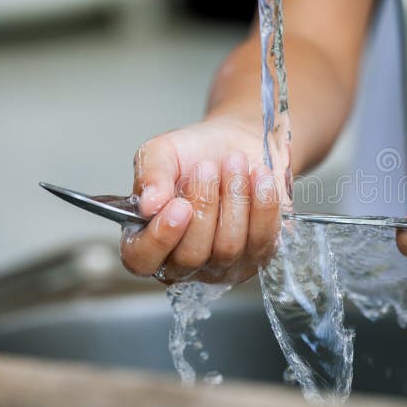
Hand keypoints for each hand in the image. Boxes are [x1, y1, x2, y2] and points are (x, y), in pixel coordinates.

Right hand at [119, 117, 281, 283]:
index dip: (160, 238)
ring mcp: (223, 264)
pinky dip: (263, 203)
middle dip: (204, 205)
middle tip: (207, 166)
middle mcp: (184, 260)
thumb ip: (150, 175)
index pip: (143, 260)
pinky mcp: (259, 254)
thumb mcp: (162, 152)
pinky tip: (259, 177)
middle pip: (191, 256)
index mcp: (149, 238)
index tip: (179, 204)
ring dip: (234, 197)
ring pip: (228, 247)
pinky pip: (263, 239)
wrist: (239, 142)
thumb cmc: (196, 153)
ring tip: (234, 162)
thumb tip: (149, 205)